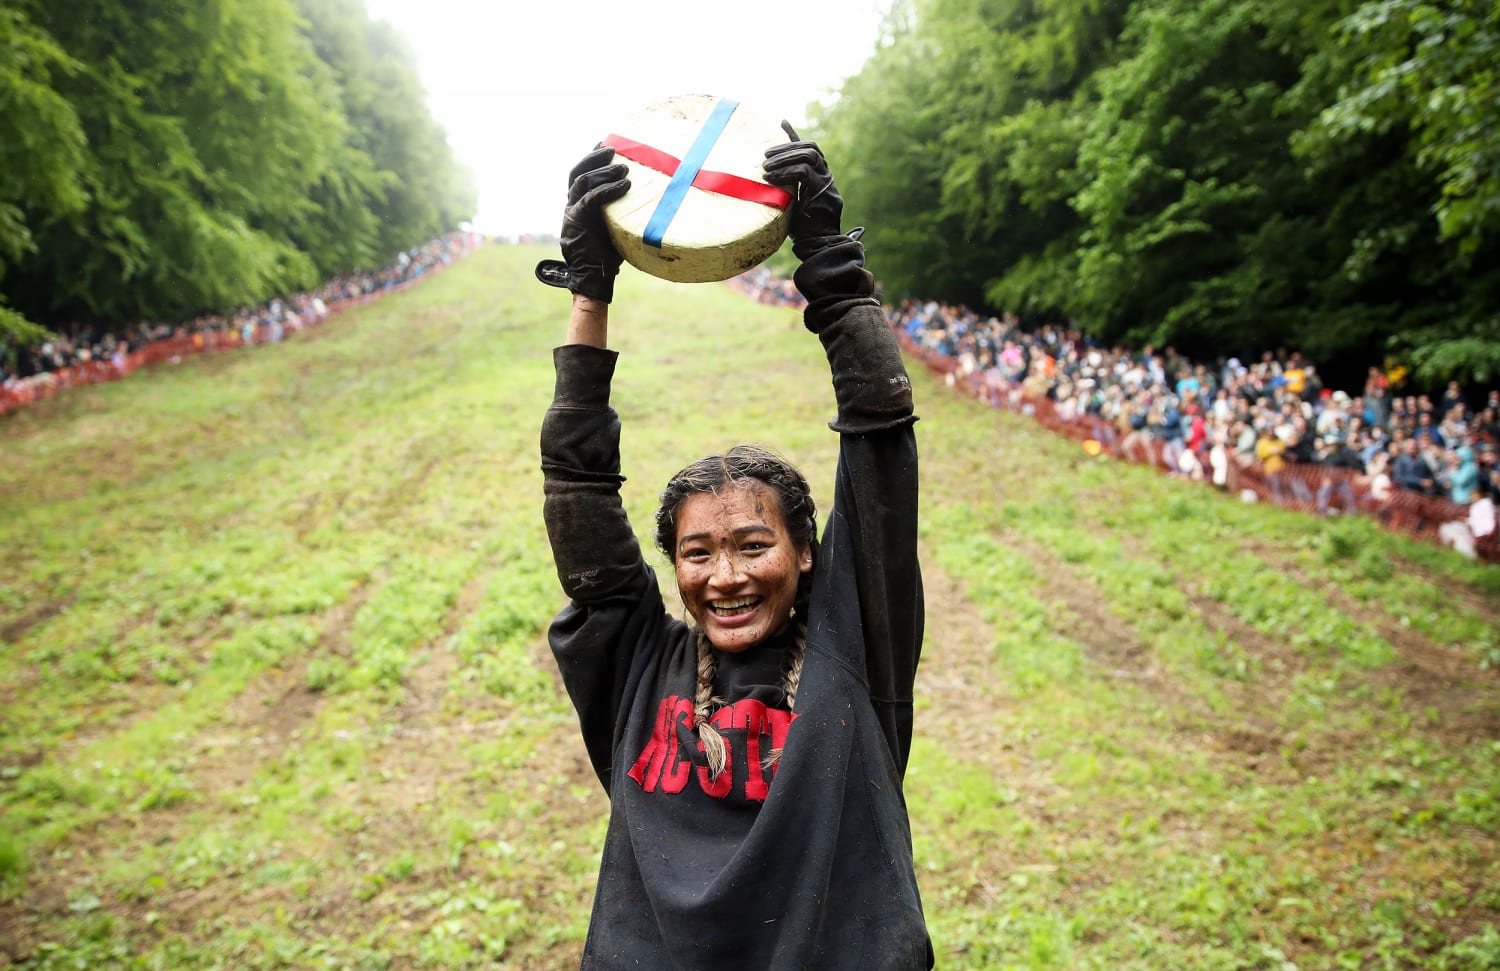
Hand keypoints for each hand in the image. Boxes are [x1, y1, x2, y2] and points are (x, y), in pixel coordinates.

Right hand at [535, 146, 629, 302]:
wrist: (593, 276)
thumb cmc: (608, 254)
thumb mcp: (613, 226)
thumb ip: (618, 210)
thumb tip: (646, 198)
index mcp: (576, 204)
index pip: (579, 174)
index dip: (590, 158)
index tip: (604, 144)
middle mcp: (570, 205)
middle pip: (577, 172)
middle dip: (594, 157)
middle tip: (612, 148)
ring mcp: (571, 212)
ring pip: (583, 182)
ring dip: (605, 171)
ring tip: (624, 167)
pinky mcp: (577, 221)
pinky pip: (592, 199)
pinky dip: (609, 190)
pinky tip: (625, 185)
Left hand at [762, 121, 843, 241]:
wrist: (819, 249)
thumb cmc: (803, 233)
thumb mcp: (791, 205)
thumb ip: (787, 188)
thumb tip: (768, 177)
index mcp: (820, 179)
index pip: (810, 149)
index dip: (795, 136)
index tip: (782, 122)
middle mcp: (827, 179)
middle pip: (811, 148)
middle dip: (786, 146)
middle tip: (765, 155)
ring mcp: (828, 185)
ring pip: (808, 155)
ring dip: (784, 157)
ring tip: (764, 167)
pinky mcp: (824, 193)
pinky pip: (803, 172)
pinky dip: (784, 172)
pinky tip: (770, 179)